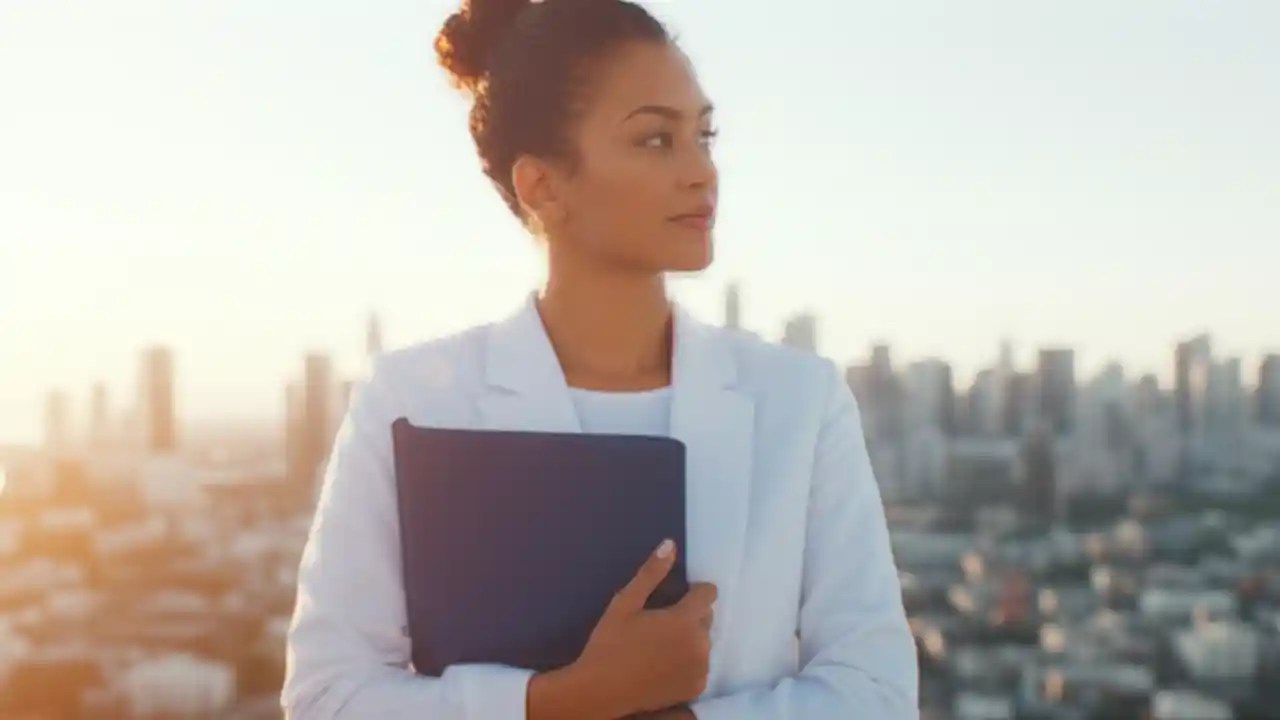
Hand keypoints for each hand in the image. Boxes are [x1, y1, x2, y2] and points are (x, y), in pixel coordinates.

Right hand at [568, 539, 716, 717]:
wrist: (600, 691)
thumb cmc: (610, 643)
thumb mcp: (625, 603)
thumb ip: (651, 574)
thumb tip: (670, 544)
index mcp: (685, 620)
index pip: (708, 594)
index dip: (694, 591)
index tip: (676, 597)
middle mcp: (700, 644)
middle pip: (706, 618)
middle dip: (690, 616)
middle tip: (660, 624)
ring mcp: (701, 668)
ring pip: (703, 642)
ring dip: (690, 639)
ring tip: (660, 646)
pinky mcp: (696, 686)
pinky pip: (700, 665)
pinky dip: (688, 662)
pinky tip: (664, 665)